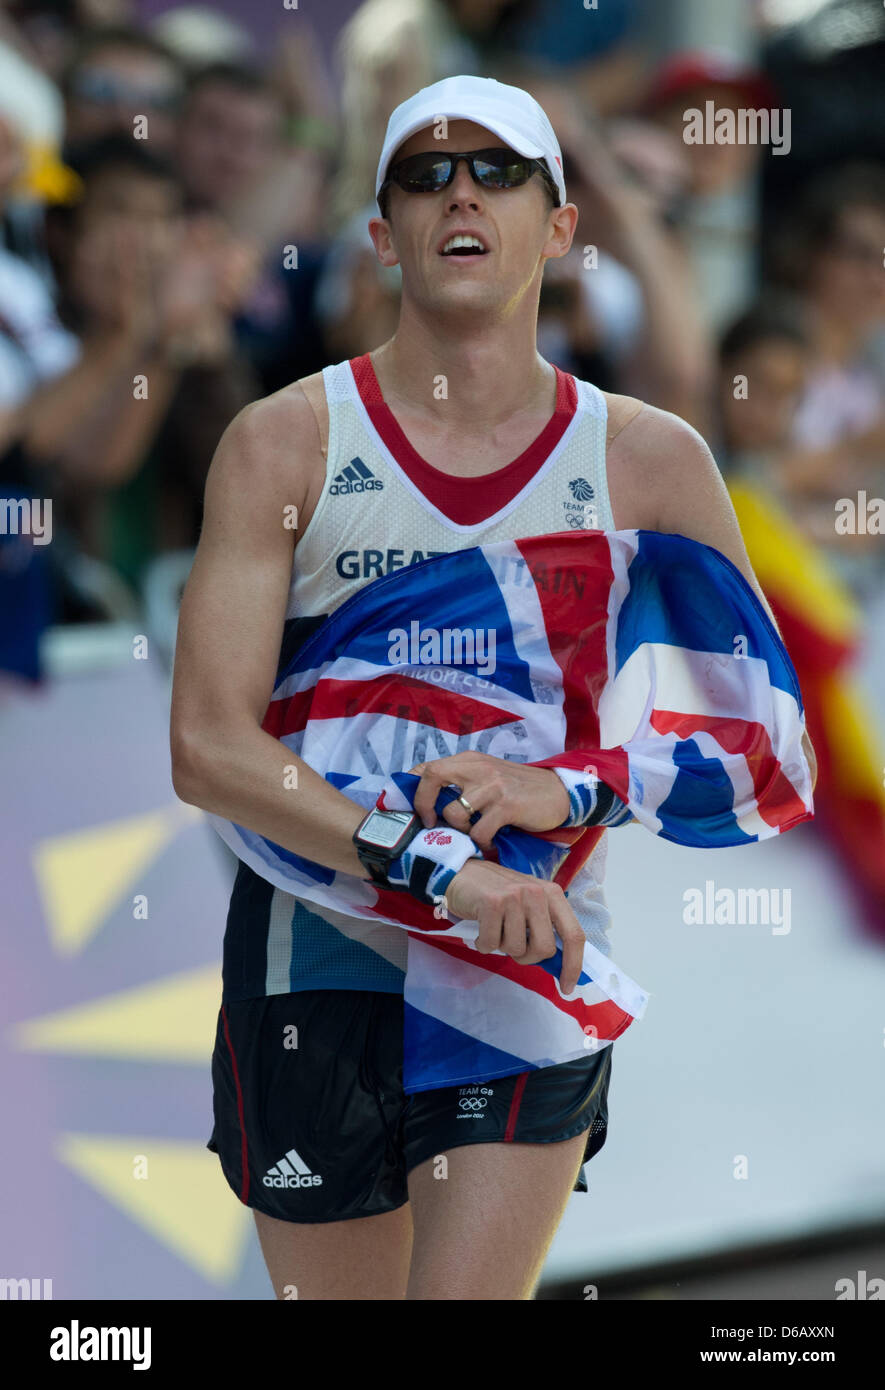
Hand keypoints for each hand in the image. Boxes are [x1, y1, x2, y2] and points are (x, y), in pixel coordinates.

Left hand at [408, 751, 569, 849]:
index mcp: (470, 760)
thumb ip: (462, 783)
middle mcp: (479, 768)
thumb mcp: (488, 777)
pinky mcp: (507, 806)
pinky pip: (479, 832)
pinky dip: (481, 842)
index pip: (429, 766)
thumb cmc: (518, 789)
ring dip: (460, 830)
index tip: (411, 808)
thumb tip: (428, 800)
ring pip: (454, 812)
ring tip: (473, 833)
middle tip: (432, 824)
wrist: (558, 793)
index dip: (412, 788)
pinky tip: (490, 841)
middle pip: (433, 777)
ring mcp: (493, 786)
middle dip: (424, 805)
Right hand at [445, 858, 585, 994]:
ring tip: (495, 930)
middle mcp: (537, 893)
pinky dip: (484, 944)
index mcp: (552, 894)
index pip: (574, 934)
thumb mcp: (529, 906)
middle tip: (513, 947)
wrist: (463, 874)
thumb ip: (545, 928)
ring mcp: (515, 897)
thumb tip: (560, 966)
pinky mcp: (492, 903)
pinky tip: (480, 930)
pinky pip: (492, 943)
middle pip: (545, 948)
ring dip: (502, 948)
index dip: (573, 965)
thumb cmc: (499, 896)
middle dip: (528, 957)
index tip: (567, 987)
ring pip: (516, 949)